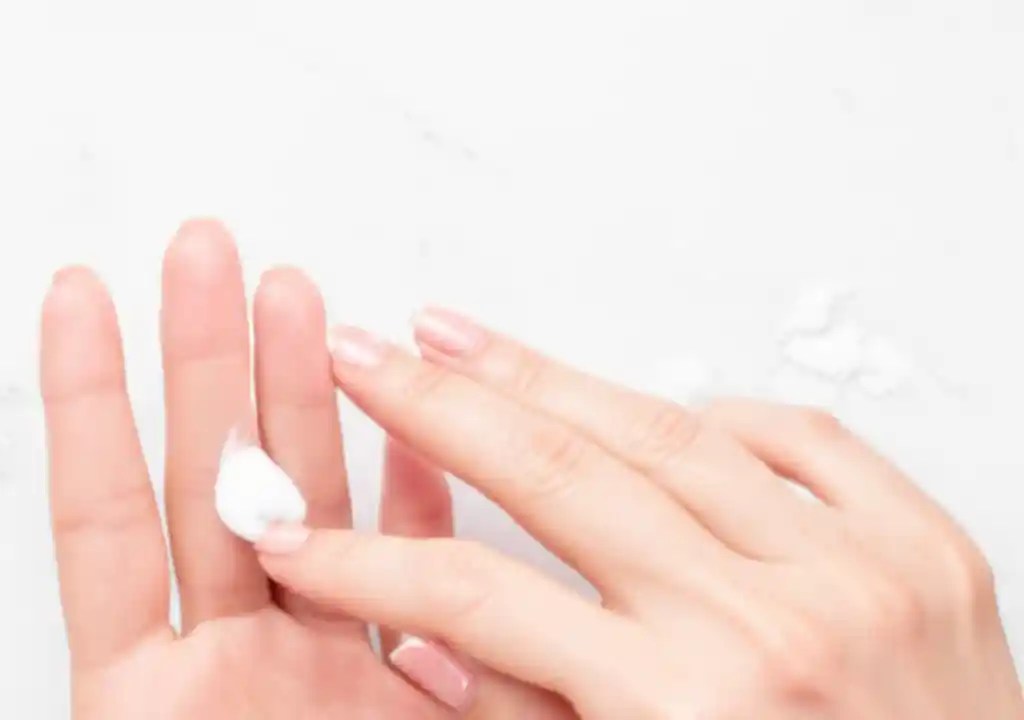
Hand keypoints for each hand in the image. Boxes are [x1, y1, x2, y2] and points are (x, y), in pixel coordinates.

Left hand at [39, 221, 448, 718]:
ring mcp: (322, 670)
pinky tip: (415, 428)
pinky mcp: (418, 697)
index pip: (106, 518)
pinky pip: (420, 573)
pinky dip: (422, 502)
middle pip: (215, 481)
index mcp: (149, 696)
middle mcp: (236, 664)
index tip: (78, 294)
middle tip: (205, 252)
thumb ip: (147, 711)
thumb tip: (150, 666)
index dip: (89, 402)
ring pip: (318, 505)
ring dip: (311, 395)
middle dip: (208, 356)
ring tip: (297, 296)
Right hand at [256, 309, 1023, 717]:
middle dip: (434, 403)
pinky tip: (656, 398)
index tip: (296, 529)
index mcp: (690, 713)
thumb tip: (430, 649)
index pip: (475, 601)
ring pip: (664, 430)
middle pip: (555, 473)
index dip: (365, 561)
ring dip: (546, 375)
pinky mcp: (922, 550)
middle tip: (362, 355)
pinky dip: (721, 413)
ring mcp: (858, 573)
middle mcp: (772, 626)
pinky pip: (804, 441)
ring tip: (463, 338)